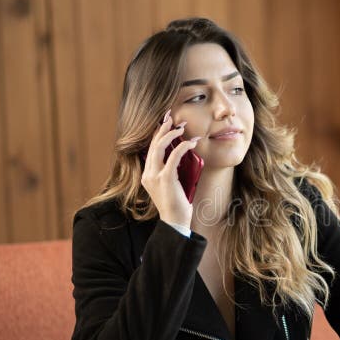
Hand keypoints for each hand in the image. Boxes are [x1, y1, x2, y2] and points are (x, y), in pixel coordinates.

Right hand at [140, 109, 201, 227]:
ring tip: (182, 127)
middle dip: (162, 129)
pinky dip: (183, 147)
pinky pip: (173, 157)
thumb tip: (182, 154)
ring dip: (171, 134)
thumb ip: (172, 170)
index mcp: (147, 175)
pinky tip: (191, 142)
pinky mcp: (165, 179)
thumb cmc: (177, 203)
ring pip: (159, 147)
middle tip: (172, 118)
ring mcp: (155, 176)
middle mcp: (148, 174)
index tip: (166, 122)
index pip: (151, 149)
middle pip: (153, 144)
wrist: (176, 221)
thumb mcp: (172, 183)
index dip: (157, 134)